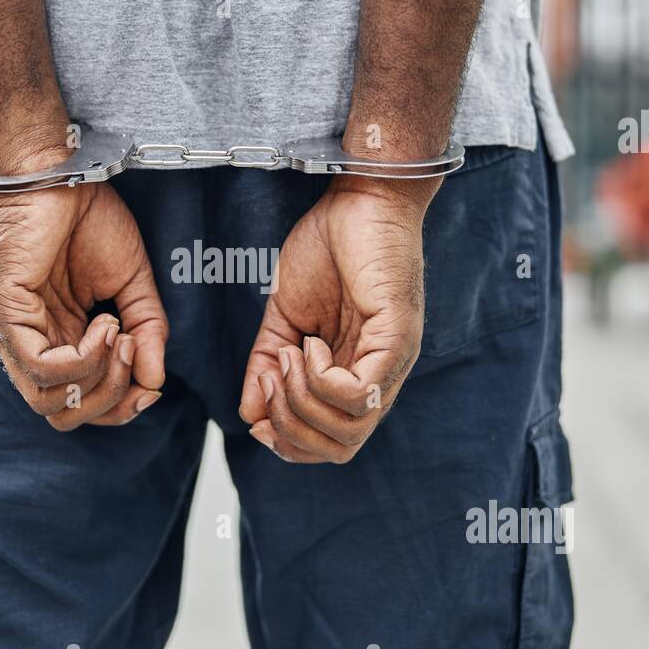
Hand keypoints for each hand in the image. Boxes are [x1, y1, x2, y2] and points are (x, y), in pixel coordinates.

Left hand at [0, 138, 167, 429]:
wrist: (59, 169)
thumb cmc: (88, 218)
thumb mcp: (133, 283)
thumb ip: (148, 331)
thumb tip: (155, 381)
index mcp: (60, 339)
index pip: (82, 402)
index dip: (121, 404)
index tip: (152, 379)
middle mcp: (34, 344)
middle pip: (64, 413)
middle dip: (112, 401)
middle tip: (137, 355)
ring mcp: (15, 333)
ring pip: (49, 401)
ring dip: (100, 381)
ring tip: (121, 335)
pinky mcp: (5, 314)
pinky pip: (42, 368)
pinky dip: (83, 360)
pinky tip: (106, 324)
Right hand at [238, 176, 436, 462]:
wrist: (360, 198)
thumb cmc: (329, 249)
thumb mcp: (285, 316)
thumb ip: (267, 364)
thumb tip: (250, 414)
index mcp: (356, 376)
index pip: (331, 444)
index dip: (288, 441)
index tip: (259, 405)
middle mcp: (380, 378)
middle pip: (340, 450)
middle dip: (290, 429)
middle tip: (271, 378)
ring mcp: (393, 362)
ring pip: (350, 432)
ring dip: (302, 402)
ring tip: (288, 355)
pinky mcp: (398, 340)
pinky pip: (360, 395)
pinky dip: (321, 380)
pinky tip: (310, 342)